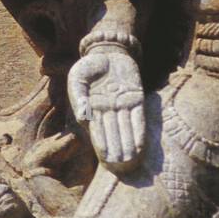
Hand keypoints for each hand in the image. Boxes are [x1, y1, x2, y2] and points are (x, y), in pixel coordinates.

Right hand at [68, 46, 145, 174]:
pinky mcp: (136, 98)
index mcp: (92, 108)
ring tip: (132, 160)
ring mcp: (123, 105)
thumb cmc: (89, 66)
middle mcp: (108, 110)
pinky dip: (140, 131)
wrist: (108, 51)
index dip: (102, 144)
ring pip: (126, 128)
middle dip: (117, 149)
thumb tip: (84, 118)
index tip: (106, 157)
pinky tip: (141, 145)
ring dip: (129, 145)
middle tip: (122, 166)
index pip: (98, 130)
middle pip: (113, 133)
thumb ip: (79, 96)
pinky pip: (138, 117)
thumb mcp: (78, 77)